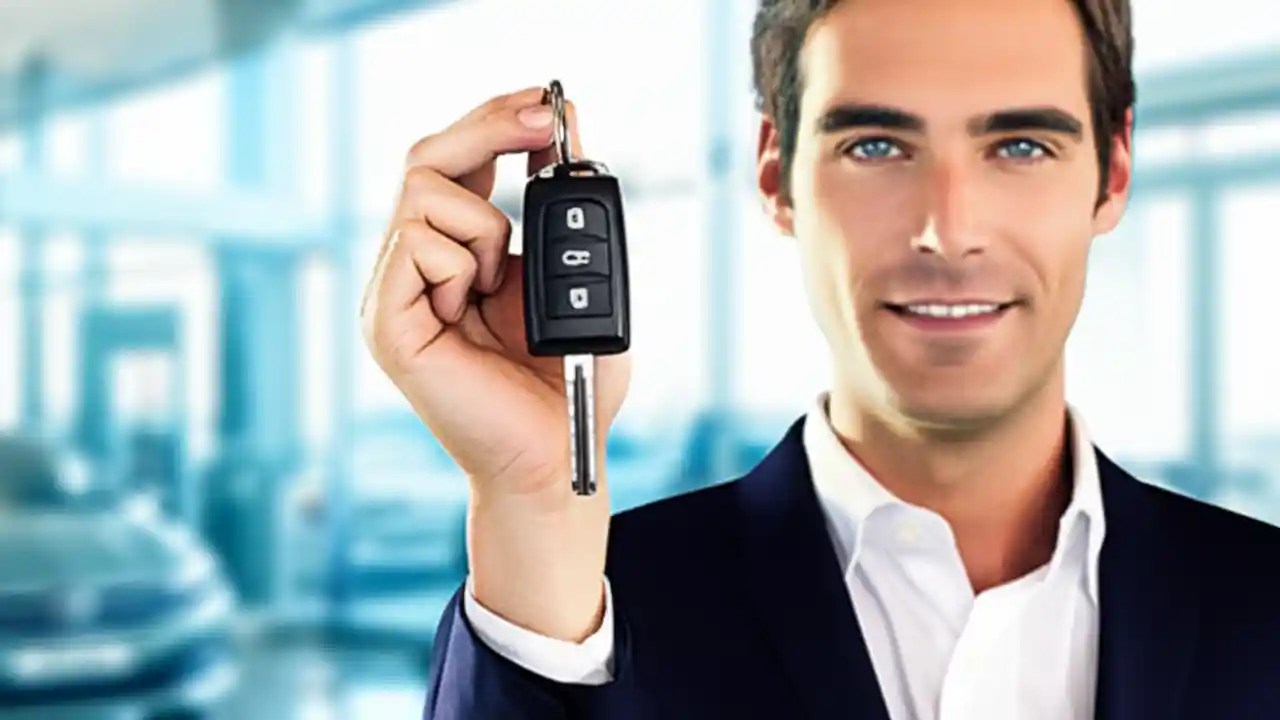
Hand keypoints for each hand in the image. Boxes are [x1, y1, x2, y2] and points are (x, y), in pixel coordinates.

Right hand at [360, 86, 630, 640]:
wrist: (556, 456)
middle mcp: (412, 270)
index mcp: (451, 258)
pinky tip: (474, 309)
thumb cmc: (568, 382)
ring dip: (486, 227)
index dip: (495, 123)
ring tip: (499, 288)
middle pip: (424, 159)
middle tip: (545, 121)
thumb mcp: (574, 279)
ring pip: (424, 193)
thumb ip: (560, 214)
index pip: (454, 165)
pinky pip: (417, 243)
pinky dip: (464, 263)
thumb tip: (564, 136)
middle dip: (489, 126)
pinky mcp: (387, 322)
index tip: (548, 104)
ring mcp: (393, 294)